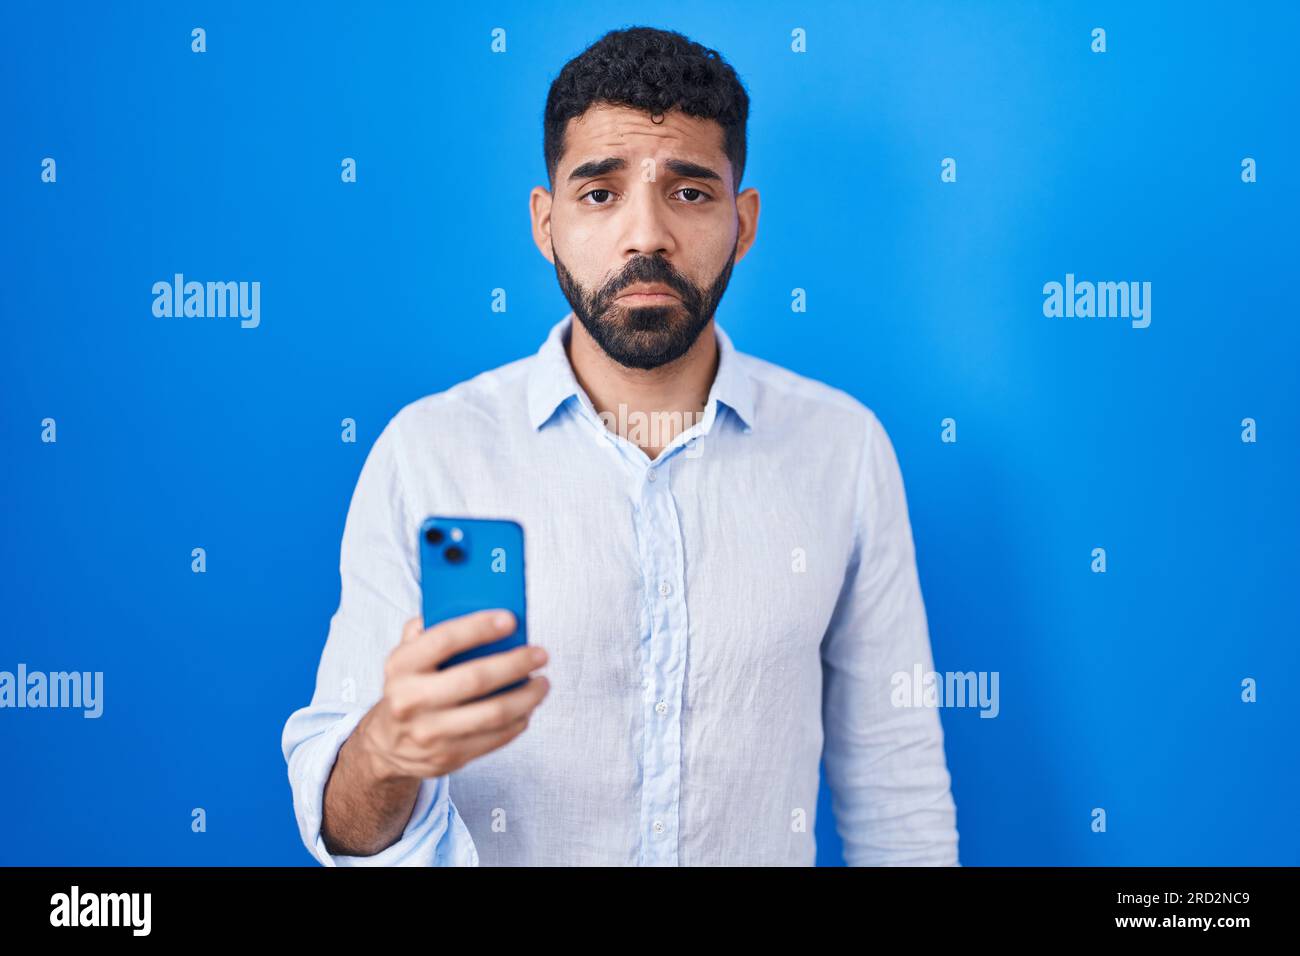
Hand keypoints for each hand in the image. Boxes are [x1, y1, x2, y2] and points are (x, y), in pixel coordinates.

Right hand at [359, 609, 548, 781]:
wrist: (386, 744)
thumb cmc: (407, 688)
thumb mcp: (405, 655)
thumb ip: (428, 629)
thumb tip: (465, 603)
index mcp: (402, 667)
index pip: (444, 640)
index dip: (480, 627)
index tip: (510, 619)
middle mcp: (412, 700)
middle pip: (476, 679)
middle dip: (515, 663)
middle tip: (539, 654)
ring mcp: (431, 732)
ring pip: (493, 714)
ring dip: (527, 697)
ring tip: (542, 683)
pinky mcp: (449, 756)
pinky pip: (495, 738)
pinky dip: (519, 721)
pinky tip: (527, 707)